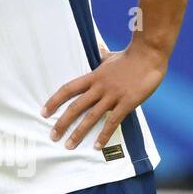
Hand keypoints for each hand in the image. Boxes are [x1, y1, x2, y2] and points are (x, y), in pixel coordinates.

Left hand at [42, 44, 167, 149]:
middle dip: (62, 123)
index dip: (54, 101)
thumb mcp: (110, 56)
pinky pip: (113, 122)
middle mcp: (99, 87)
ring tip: (69, 145)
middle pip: (75, 106)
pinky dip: (104, 135)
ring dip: (78, 132)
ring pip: (91, 117)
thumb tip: (98, 47)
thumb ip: (101, 55)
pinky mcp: (127, 103)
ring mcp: (113, 95)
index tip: (43, 112)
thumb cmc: (130, 56)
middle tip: (52, 136)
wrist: (149, 55)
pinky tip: (97, 146)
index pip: (67, 89)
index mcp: (93, 76)